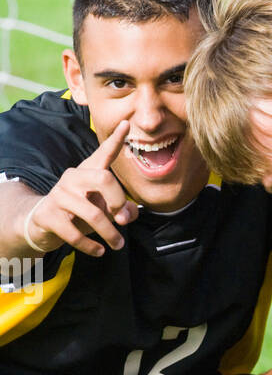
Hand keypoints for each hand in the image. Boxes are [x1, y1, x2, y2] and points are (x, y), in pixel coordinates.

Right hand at [23, 120, 137, 257]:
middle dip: (119, 202)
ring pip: (93, 214)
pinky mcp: (49, 215)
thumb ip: (122, 210)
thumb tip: (128, 215)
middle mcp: (73, 178)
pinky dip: (92, 246)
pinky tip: (99, 251)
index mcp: (88, 172)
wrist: (41, 224)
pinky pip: (76, 234)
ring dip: (110, 234)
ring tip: (118, 245)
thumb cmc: (78, 213)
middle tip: (122, 220)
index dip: (116, 139)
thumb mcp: (103, 209)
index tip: (127, 124)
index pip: (104, 153)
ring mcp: (60, 195)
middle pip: (105, 180)